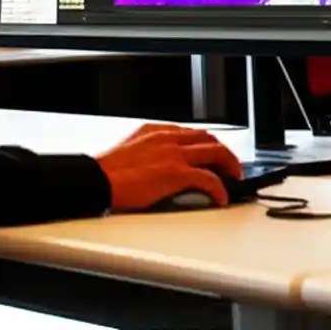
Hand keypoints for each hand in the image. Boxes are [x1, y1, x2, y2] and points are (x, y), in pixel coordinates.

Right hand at [95, 123, 241, 211]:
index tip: (210, 152)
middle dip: (223, 151)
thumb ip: (147, 154)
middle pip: (207, 138)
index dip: (205, 143)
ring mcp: (174, 154)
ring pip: (215, 152)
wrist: (97, 181)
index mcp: (154, 131)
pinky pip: (210, 179)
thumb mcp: (129, 152)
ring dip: (229, 165)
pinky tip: (220, 198)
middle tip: (229, 166)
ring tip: (233, 178)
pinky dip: (220, 188)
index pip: (189, 132)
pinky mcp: (177, 173)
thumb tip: (155, 168)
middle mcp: (166, 138)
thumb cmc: (107, 173)